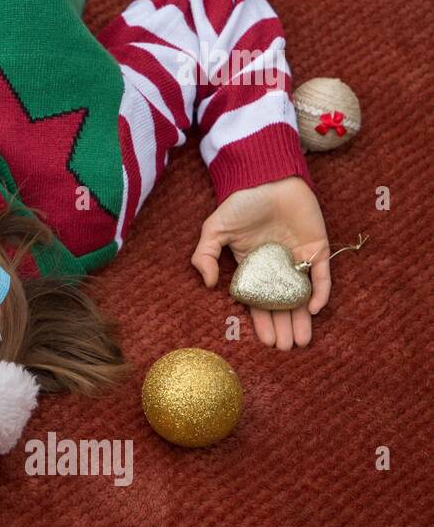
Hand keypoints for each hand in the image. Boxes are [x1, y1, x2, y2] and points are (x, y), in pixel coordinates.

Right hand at [191, 176, 329, 349]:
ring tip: (302, 341)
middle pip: (282, 304)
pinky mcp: (318, 248)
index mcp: (252, 267)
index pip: (259, 301)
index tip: (265, 341)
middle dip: (284, 327)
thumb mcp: (214, 230)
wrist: (266, 178)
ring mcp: (298, 259)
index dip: (262, 321)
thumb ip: (204, 255)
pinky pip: (322, 276)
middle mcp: (276, 268)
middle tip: (286, 348)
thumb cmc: (239, 202)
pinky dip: (320, 292)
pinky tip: (314, 310)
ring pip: (302, 296)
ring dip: (303, 319)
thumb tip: (207, 283)